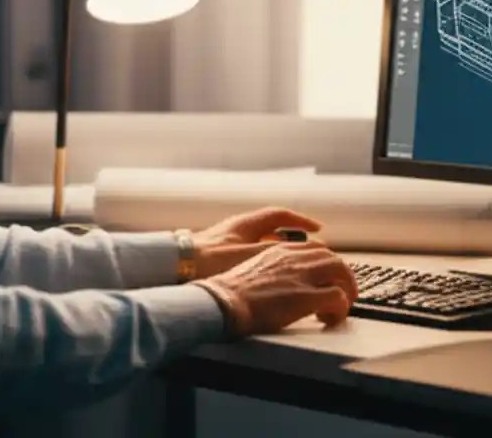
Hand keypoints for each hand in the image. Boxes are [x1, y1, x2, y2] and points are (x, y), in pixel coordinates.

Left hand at [191, 206, 322, 278]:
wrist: (173, 268)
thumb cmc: (208, 261)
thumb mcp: (249, 254)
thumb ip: (277, 251)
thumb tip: (306, 251)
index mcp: (246, 224)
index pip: (280, 215)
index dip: (301, 221)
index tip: (318, 229)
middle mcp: (236, 229)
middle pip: (271, 229)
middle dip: (291, 238)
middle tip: (308, 250)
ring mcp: (226, 243)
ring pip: (259, 243)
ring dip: (276, 252)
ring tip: (291, 266)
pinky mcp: (217, 258)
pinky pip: (247, 256)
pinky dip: (261, 263)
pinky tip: (265, 277)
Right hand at [195, 242, 358, 335]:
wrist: (222, 302)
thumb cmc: (229, 293)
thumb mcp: (252, 270)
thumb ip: (271, 270)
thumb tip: (280, 283)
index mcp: (280, 250)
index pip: (316, 248)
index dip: (326, 264)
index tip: (327, 278)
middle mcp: (294, 258)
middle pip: (334, 258)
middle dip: (343, 276)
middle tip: (342, 293)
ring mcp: (302, 276)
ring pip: (342, 272)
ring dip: (346, 290)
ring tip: (341, 307)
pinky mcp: (306, 297)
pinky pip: (338, 298)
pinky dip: (340, 310)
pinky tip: (329, 319)